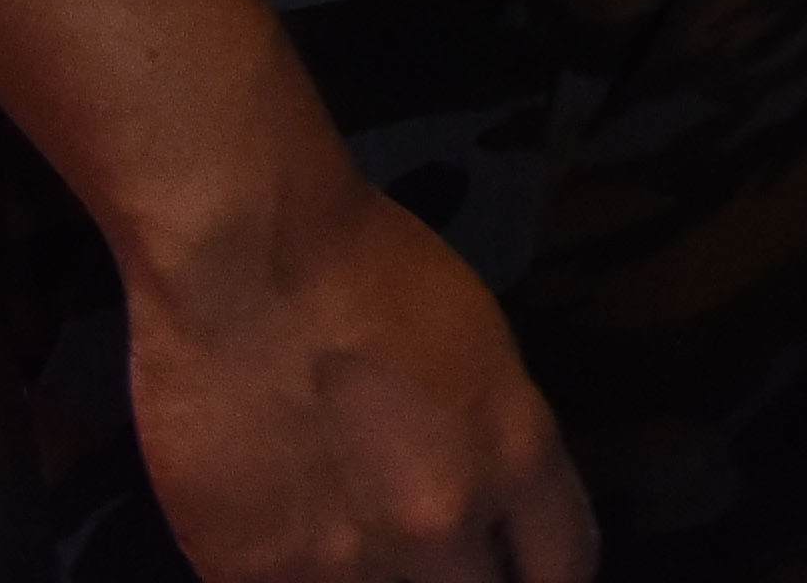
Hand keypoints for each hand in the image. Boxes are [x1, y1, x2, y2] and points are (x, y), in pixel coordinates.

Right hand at [124, 148, 595, 582]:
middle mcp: (440, 526)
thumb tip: (490, 513)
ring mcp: (341, 560)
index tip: (522, 572)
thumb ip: (495, 448)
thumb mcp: (483, 352)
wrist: (242, 256)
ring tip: (350, 534)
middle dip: (466, 579)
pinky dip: (296, 576)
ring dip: (374, 580)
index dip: (546, 576)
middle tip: (436, 556)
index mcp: (514, 457)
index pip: (565, 565)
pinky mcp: (247, 571)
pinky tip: (288, 544)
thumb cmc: (371, 270)